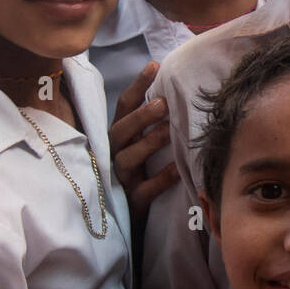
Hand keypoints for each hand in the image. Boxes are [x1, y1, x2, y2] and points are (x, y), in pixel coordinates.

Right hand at [109, 62, 178, 220]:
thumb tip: (174, 92)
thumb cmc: (139, 177)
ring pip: (128, 159)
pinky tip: (176, 169)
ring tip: (169, 131)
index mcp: (117, 138)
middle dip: (140, 116)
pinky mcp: (130, 203)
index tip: (154, 65)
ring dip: (148, 143)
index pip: (122, 107)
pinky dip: (160, 179)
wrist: (128, 224)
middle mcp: (113, 155)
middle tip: (163, 103)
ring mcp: (120, 179)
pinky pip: (144, 189)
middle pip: (120, 131)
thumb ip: (150, 124)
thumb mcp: (140, 148)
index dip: (136, 86)